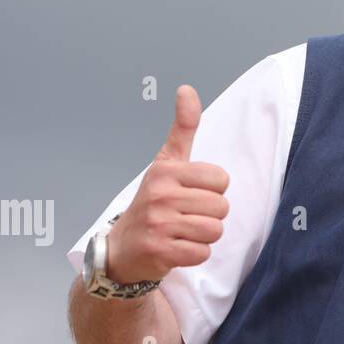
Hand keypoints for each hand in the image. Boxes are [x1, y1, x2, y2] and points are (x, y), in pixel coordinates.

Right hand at [105, 85, 229, 282]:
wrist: (121, 249)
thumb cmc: (153, 202)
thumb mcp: (166, 162)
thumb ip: (183, 128)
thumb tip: (187, 89)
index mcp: (165, 170)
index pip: (221, 179)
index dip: (213, 190)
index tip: (191, 193)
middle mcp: (159, 195)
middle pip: (221, 207)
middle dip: (210, 215)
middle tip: (186, 216)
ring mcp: (157, 225)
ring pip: (214, 230)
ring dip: (205, 236)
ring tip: (183, 232)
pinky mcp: (159, 252)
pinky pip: (202, 253)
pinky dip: (196, 254)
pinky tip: (177, 248)